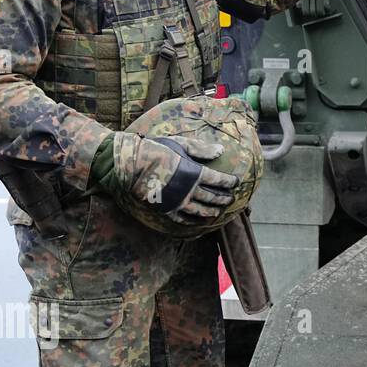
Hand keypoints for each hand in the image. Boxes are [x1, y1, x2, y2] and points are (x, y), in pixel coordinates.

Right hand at [111, 132, 238, 224]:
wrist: (130, 164)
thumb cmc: (156, 150)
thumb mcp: (180, 144)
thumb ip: (201, 149)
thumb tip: (221, 150)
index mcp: (195, 173)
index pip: (218, 180)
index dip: (229, 182)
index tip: (236, 182)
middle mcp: (189, 190)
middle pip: (212, 197)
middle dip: (223, 198)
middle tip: (231, 199)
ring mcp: (177, 202)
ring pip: (200, 211)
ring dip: (211, 212)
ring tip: (218, 212)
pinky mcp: (165, 210)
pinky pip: (182, 219)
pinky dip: (192, 221)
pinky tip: (198, 221)